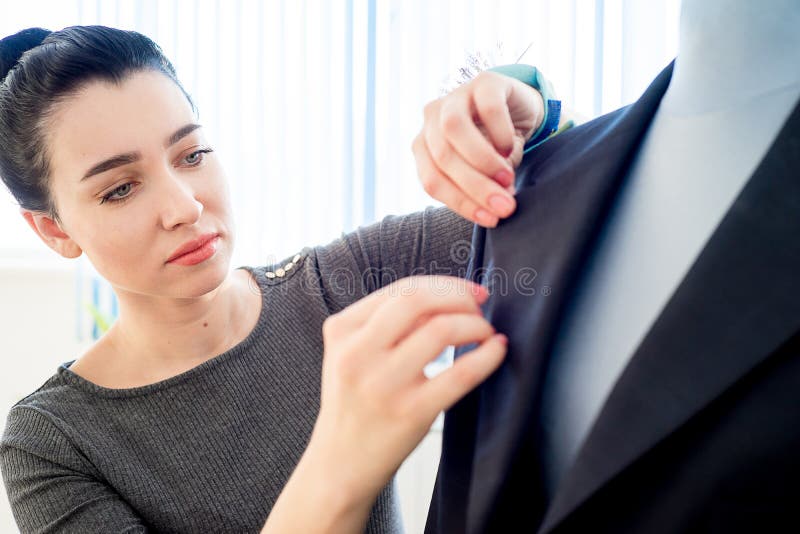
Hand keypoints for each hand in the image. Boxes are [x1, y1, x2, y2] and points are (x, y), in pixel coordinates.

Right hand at [310, 276, 506, 505]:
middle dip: (458, 296)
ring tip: (484, 332)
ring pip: (440, 331)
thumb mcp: (351, 355)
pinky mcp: (409, 413)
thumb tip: (447, 297)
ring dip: (474, 325)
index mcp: (342, 331)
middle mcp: (356, 354)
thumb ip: (385, 325)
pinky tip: (496, 349)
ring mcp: (382, 384)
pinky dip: (486, 356)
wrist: (340, 464)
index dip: (444, 284)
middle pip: (417, 300)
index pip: (400, 289)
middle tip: (478, 307)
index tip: (468, 290)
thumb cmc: (355, 403)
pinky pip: (459, 375)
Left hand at [412, 70, 543, 226]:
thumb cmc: (496, 148)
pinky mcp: (484, 81)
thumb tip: (494, 209)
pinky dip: (500, 132)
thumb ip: (483, 189)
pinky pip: (488, 108)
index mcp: (425, 145)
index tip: (491, 220)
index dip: (460, 203)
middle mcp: (433, 119)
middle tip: (504, 206)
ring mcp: (456, 96)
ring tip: (507, 179)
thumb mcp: (485, 174)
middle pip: (442, 157)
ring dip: (482, 160)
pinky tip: (510, 148)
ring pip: (454, 129)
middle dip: (475, 186)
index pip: (432, 181)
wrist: (522, 113)